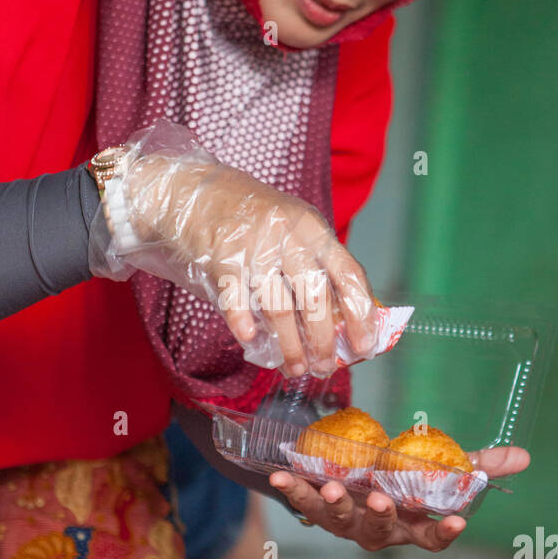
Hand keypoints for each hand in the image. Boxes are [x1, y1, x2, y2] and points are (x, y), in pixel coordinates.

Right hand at [90, 122, 377, 378]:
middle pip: (315, 298)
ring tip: (295, 369)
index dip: (360, 315)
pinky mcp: (221, 257)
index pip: (349, 274)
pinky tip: (251, 342)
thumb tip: (343, 321)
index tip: (365, 346)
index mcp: (313, 229)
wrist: (192, 190)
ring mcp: (254, 246)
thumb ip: (315, 264)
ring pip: (278, 308)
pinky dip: (244, 324)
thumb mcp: (292, 228)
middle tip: (324, 367)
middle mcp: (288, 236)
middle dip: (322, 341)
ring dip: (289, 346)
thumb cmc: (250, 216)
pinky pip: (236, 300)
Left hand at [269, 446, 529, 550]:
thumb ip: (479, 465)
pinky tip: (281, 476)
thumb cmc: (401, 476)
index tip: (457, 522)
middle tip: (381, 498)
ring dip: (336, 504)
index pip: (431, 537)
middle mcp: (376, 530)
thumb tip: (525, 457)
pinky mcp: (316, 506)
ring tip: (334, 486)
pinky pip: (302, 501)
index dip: (443, 532)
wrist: (348, 472)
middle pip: (379, 531)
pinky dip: (292, 488)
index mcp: (409, 525)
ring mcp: (344, 521)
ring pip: (339, 520)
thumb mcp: (439, 469)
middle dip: (379, 516)